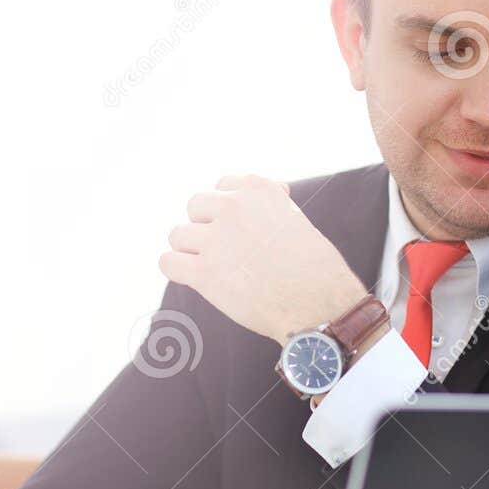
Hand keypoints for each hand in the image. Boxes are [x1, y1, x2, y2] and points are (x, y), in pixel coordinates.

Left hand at [159, 174, 369, 343]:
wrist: (320, 303)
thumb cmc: (315, 267)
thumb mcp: (295, 219)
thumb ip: (270, 205)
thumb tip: (265, 193)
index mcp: (258, 189)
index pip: (223, 185)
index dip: (227, 209)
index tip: (240, 228)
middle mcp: (234, 207)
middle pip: (195, 205)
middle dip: (205, 226)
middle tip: (225, 251)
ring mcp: (216, 239)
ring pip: (177, 235)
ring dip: (190, 250)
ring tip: (212, 268)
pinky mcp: (205, 273)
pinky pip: (168, 262)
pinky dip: (176, 269)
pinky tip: (192, 278)